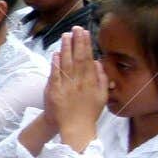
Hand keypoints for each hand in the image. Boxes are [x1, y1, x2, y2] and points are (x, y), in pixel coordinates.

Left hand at [46, 26, 106, 149]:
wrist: (75, 128)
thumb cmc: (88, 112)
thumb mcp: (102, 96)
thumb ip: (102, 79)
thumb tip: (98, 62)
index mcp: (92, 83)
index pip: (88, 59)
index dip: (86, 45)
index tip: (85, 33)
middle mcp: (80, 83)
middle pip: (78, 58)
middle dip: (77, 42)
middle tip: (76, 28)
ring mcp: (67, 87)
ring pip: (66, 64)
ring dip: (65, 49)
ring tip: (65, 35)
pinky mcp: (55, 92)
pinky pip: (55, 75)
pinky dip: (55, 64)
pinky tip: (55, 53)